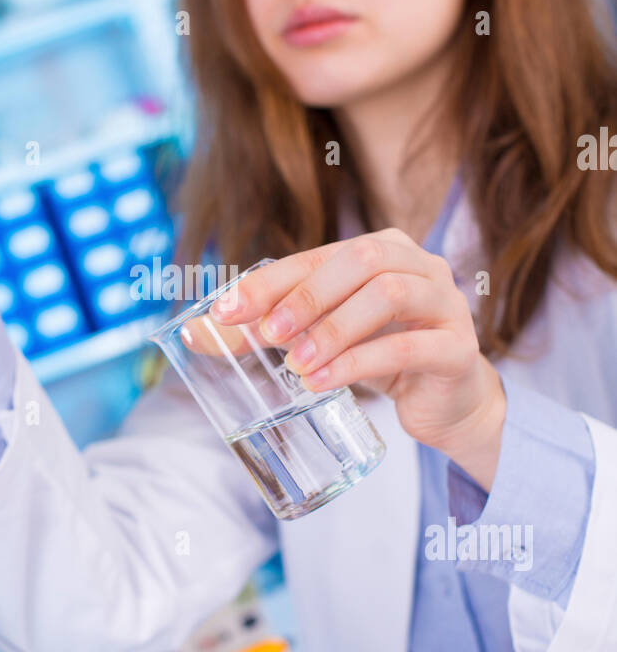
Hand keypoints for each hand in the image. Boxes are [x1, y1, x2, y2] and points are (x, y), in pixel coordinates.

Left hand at [210, 228, 505, 490]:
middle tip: (268, 335)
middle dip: (306, 296)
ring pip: (388, 295)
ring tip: (296, 365)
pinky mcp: (457, 349)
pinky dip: (359, 363)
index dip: (271, 279)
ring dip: (333, 329)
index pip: (320, 254)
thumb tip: (193, 335)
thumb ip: (265, 333)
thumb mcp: (321, 338)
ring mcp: (446, 303)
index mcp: (384, 249)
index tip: (228, 310)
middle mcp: (420, 265)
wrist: (447, 402)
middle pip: (360, 260)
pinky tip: (323, 382)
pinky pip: (408, 347)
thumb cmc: (380, 356)